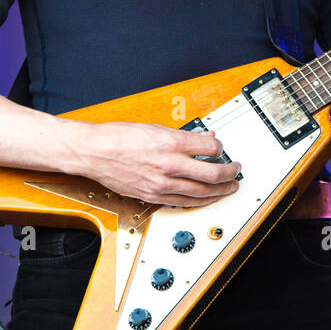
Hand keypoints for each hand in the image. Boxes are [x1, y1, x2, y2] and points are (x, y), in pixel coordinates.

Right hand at [59, 121, 241, 207]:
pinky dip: (199, 200)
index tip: (221, 149)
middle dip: (230, 173)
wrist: (94, 152)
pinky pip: (183, 202)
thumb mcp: (155, 128)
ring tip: (229, 187)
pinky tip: (207, 198)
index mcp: (171, 143)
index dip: (221, 149)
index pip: (211, 148)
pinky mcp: (153, 196)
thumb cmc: (119, 137)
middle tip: (236, 171)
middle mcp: (169, 165)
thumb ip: (183, 136)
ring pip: (201, 192)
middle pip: (213, 174)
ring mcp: (161, 183)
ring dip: (220, 190)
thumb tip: (204, 138)